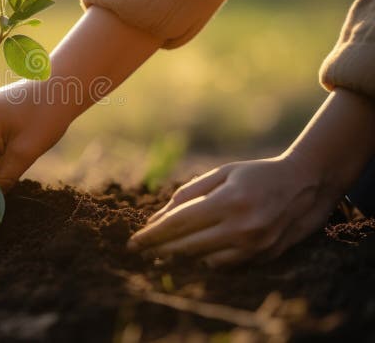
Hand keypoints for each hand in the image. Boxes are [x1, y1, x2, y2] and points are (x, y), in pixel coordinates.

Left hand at [126, 155, 341, 266]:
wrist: (306, 185)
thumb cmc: (257, 175)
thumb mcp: (222, 174)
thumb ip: (189, 193)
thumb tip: (158, 218)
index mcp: (229, 202)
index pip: (180, 224)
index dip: (153, 235)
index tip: (133, 242)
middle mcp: (242, 228)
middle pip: (188, 246)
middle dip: (159, 249)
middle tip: (139, 250)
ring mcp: (254, 246)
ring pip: (204, 260)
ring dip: (179, 258)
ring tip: (159, 253)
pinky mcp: (263, 257)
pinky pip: (224, 266)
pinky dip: (204, 260)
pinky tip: (191, 254)